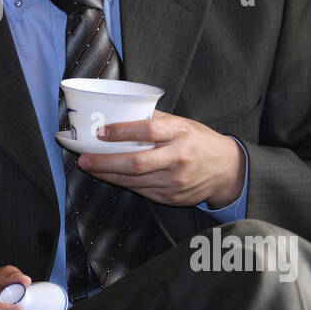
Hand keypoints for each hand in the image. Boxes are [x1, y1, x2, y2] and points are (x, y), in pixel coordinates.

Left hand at [75, 111, 245, 207]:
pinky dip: (122, 183)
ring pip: (134, 181)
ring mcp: (174, 181)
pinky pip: (140, 191)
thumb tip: (121, 112)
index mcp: (180, 134)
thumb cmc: (199, 141)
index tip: (100, 131)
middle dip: (105, 162)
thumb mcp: (182, 123)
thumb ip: (154, 120)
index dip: (122, 132)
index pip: (148, 131)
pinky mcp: (171, 197)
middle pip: (136, 163)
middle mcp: (178, 159)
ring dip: (108, 174)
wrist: (227, 170)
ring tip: (90, 167)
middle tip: (84, 158)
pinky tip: (110, 176)